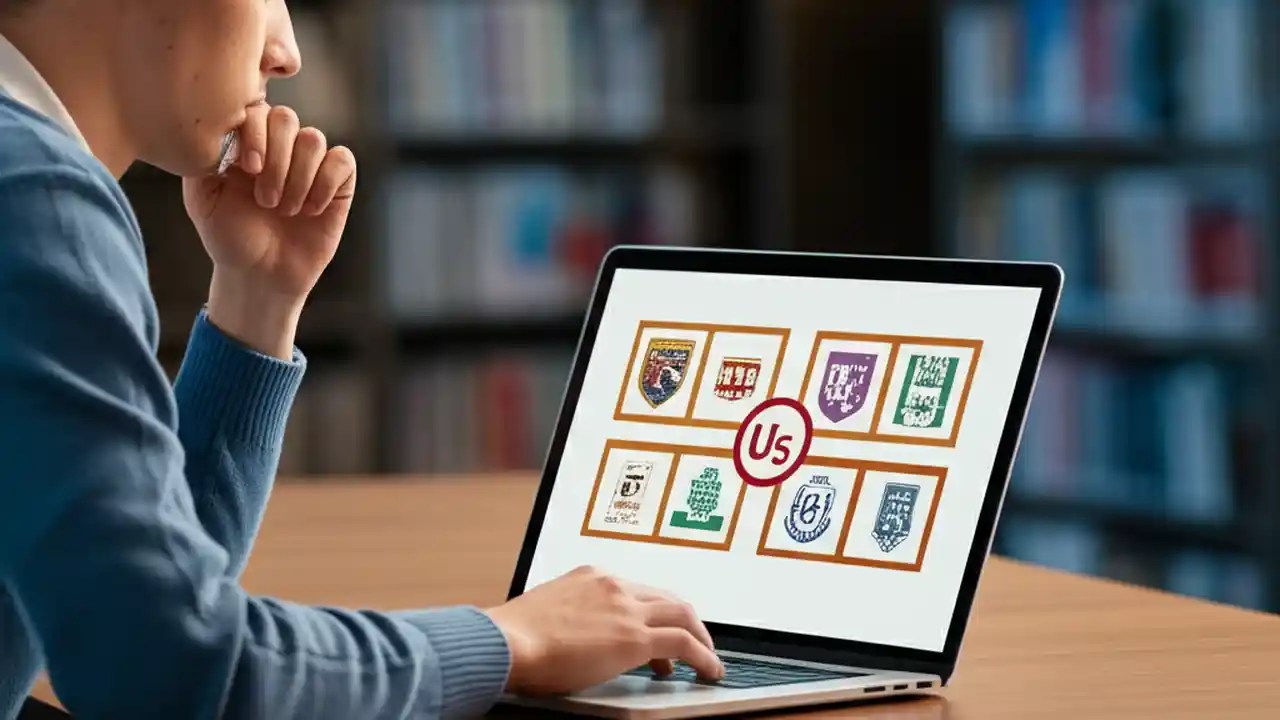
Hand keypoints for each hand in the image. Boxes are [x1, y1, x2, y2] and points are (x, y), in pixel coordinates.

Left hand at [182, 103, 356, 358]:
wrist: (261, 275)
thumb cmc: (230, 237)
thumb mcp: (202, 199)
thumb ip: (203, 160)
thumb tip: (222, 131)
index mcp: (246, 143)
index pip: (255, 110)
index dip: (255, 134)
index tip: (247, 169)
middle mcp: (279, 147)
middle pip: (287, 118)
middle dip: (277, 160)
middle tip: (265, 200)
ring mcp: (310, 163)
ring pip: (314, 139)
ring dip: (298, 178)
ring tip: (285, 211)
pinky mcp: (338, 182)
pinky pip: (342, 159)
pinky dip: (326, 184)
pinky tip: (311, 210)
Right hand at [485, 566, 724, 695]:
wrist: (507, 642)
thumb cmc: (514, 636)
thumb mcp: (547, 613)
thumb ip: (572, 618)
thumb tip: (580, 639)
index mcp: (592, 576)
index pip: (638, 591)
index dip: (655, 612)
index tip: (657, 631)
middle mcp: (614, 585)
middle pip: (667, 598)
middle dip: (686, 620)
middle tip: (694, 642)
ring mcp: (627, 607)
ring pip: (683, 615)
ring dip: (700, 638)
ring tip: (707, 658)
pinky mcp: (635, 637)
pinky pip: (684, 642)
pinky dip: (703, 656)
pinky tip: (710, 670)